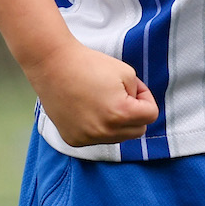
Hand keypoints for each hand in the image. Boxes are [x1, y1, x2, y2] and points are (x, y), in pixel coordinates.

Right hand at [25, 40, 158, 145]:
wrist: (53, 66)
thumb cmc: (91, 65)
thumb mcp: (127, 73)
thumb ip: (139, 95)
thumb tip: (137, 111)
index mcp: (121, 114)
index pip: (151, 116)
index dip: (146, 98)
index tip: (132, 88)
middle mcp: (104, 132)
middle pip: (137, 131)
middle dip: (135, 114)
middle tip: (120, 94)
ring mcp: (87, 139)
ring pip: (118, 137)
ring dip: (117, 123)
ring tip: (103, 101)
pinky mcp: (73, 140)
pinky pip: (97, 139)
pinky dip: (98, 127)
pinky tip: (88, 110)